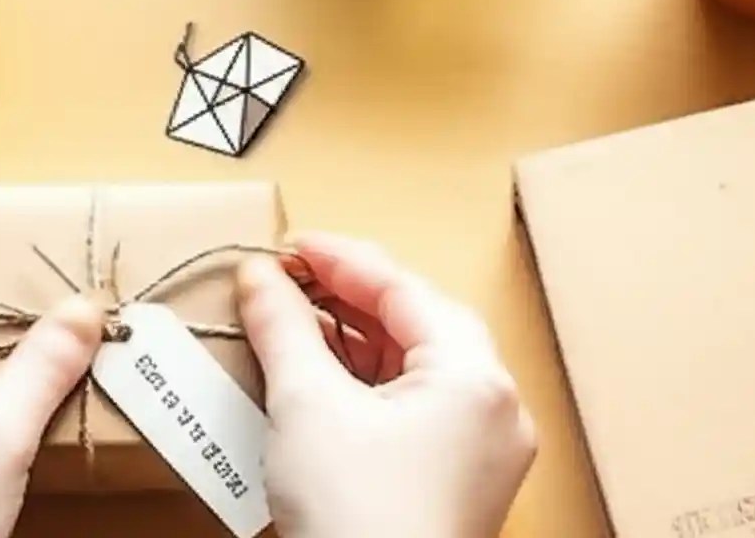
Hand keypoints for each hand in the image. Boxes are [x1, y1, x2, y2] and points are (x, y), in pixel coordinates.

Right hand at [237, 233, 536, 537]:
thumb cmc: (357, 519)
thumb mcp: (306, 404)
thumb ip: (283, 325)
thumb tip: (260, 278)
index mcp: (475, 377)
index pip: (403, 288)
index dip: (338, 258)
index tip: (287, 245)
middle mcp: (494, 407)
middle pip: (415, 323)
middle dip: (345, 297)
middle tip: (287, 277)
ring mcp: (481, 448)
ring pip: (414, 366)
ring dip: (352, 340)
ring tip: (294, 319)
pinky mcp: (456, 480)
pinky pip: (413, 407)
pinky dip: (365, 384)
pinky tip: (320, 374)